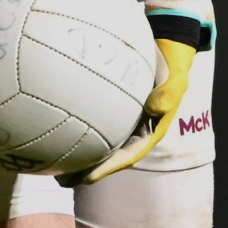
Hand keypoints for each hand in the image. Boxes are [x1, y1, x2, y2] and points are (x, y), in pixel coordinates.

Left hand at [60, 0, 206, 185]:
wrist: (166, 47)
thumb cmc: (171, 65)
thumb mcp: (177, 78)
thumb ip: (169, 93)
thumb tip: (154, 106)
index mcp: (149, 132)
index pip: (127, 157)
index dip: (108, 169)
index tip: (88, 178)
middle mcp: (133, 131)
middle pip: (107, 157)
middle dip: (85, 171)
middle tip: (61, 179)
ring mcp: (121, 121)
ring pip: (97, 143)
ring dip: (76, 156)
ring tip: (50, 165)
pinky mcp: (110, 108)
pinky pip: (91, 119)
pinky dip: (73, 126)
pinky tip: (52, 125)